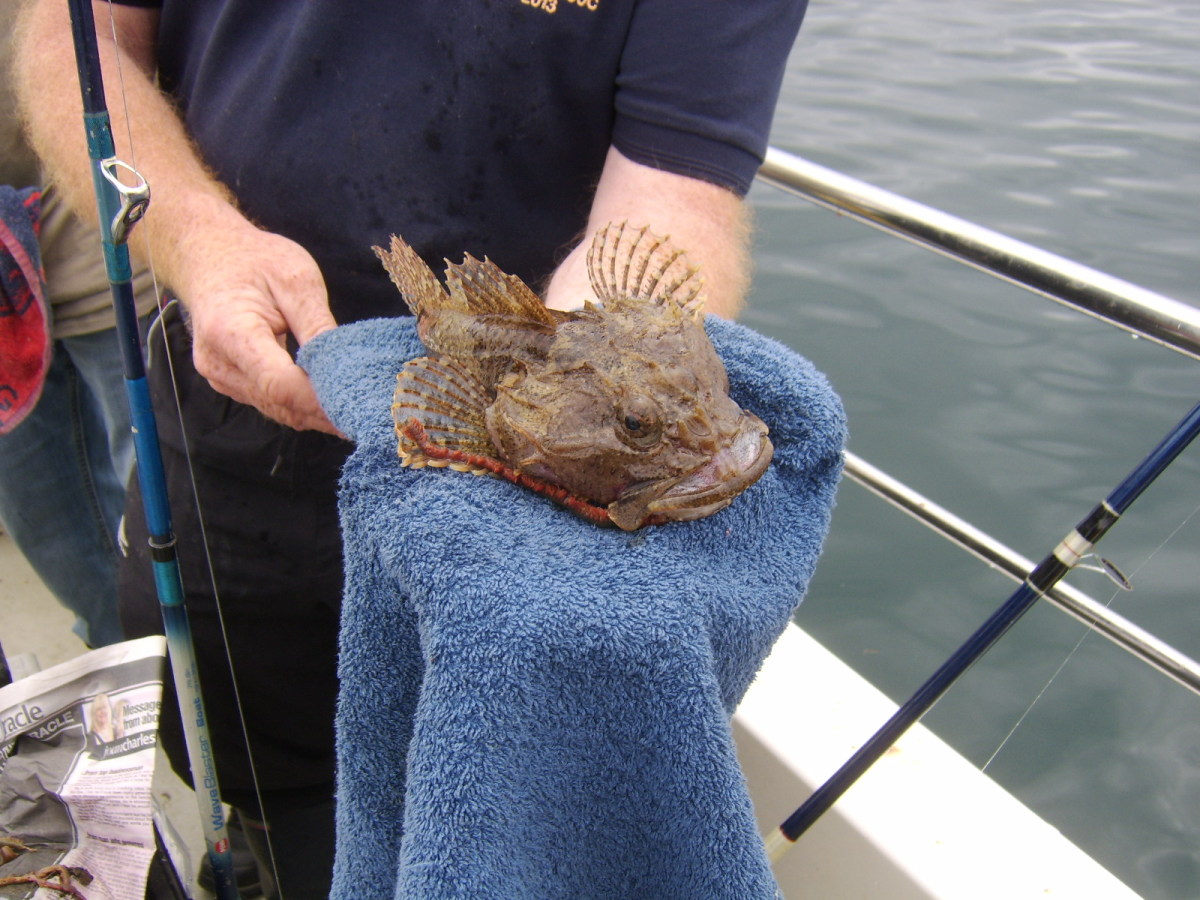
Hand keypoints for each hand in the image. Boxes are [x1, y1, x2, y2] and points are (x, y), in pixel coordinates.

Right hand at [176, 222, 340, 433]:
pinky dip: (299, 404)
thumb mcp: (296, 278)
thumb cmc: (253, 260)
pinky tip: (328, 400)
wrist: (209, 252)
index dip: (319, 400)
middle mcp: (219, 362)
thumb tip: (343, 366)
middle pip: (279, 403)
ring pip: (275, 408)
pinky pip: (269, 401)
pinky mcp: (228, 380)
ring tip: (354, 410)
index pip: (280, 383)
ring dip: (313, 413)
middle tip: (367, 414)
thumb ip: (317, 325)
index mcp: (231, 331)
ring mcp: (220, 375)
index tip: (357, 405)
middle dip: (324, 411)